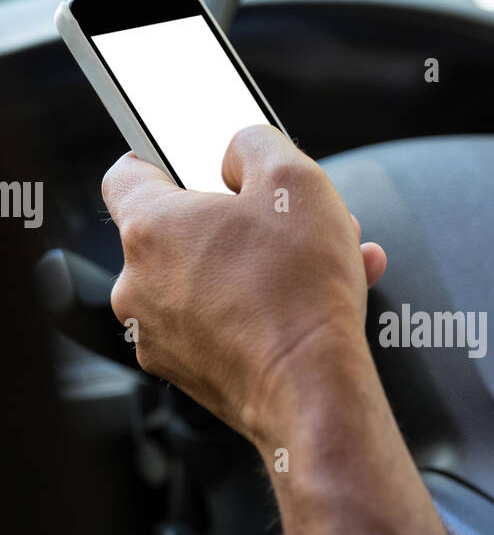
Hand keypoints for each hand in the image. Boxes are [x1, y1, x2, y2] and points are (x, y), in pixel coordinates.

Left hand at [102, 126, 385, 442]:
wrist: (313, 392)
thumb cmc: (300, 292)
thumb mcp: (294, 180)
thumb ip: (255, 143)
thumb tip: (238, 151)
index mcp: (149, 228)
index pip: (127, 172)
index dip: (167, 158)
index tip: (199, 162)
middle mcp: (138, 285)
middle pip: (182, 231)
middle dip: (242, 219)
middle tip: (293, 219)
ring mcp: (159, 335)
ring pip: (207, 279)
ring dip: (260, 263)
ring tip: (324, 261)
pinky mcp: (188, 372)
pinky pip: (219, 322)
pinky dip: (258, 308)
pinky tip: (310, 300)